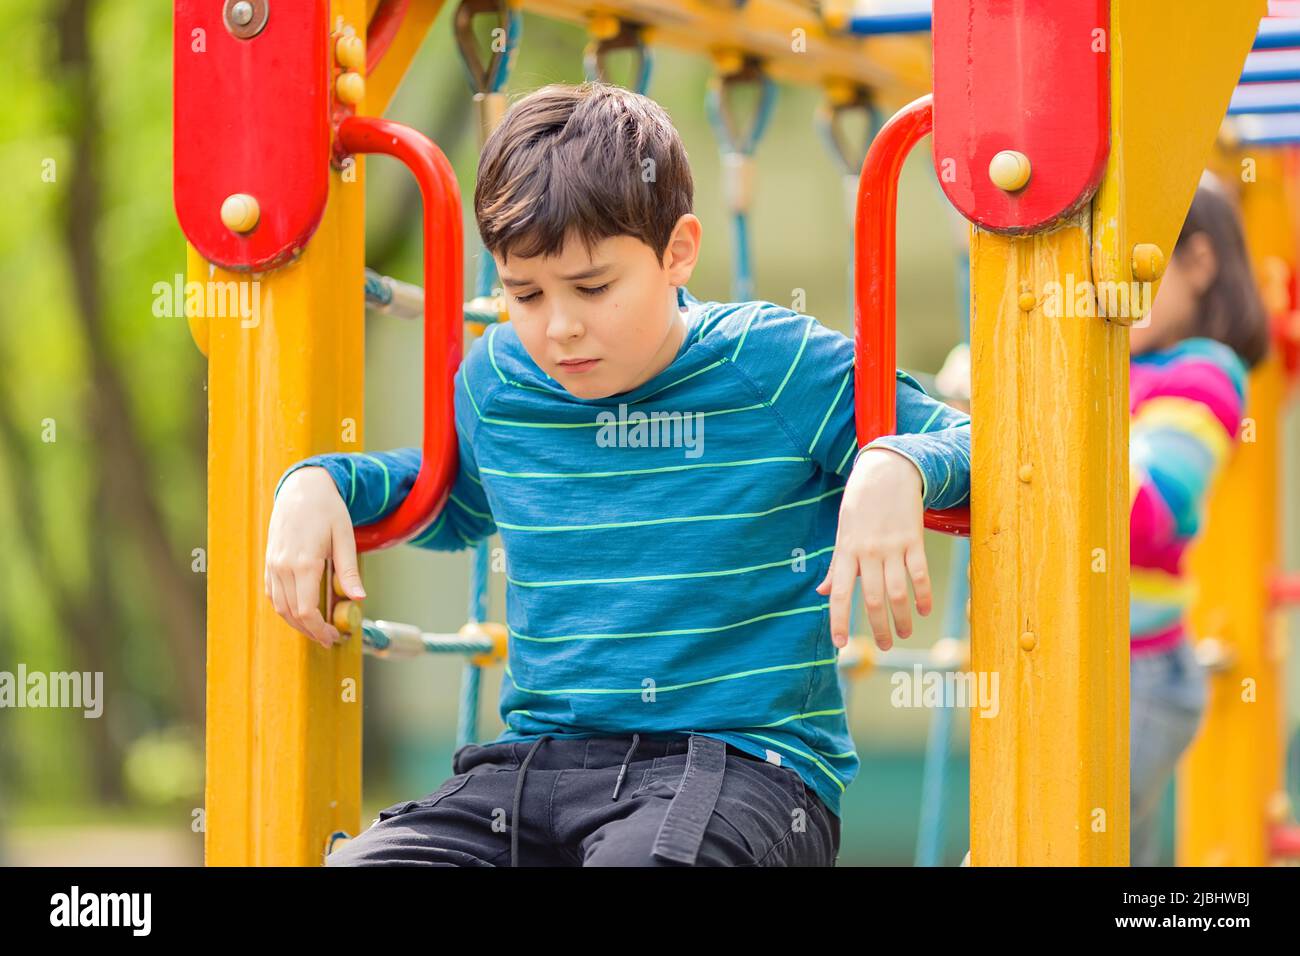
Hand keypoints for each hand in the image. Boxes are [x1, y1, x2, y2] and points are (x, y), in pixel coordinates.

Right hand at [264, 466, 366, 647]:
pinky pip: (272, 593)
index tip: (333, 637)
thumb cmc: (328, 510)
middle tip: (328, 639)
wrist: (302, 488)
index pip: (307, 611)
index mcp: (304, 563)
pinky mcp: (269, 561)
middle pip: (292, 614)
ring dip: (296, 623)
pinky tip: (300, 612)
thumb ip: (348, 571)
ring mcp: (273, 564)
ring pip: (279, 606)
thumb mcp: (345, 537)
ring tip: (316, 629)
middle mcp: (283, 567)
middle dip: (311, 631)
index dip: (319, 630)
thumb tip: (358, 598)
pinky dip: (284, 608)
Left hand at [815, 447, 932, 650]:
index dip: (839, 620)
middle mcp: (868, 551)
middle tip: (883, 646)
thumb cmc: (860, 505)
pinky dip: (923, 595)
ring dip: (901, 618)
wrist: (887, 470)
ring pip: (897, 591)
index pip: (840, 593)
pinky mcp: (913, 539)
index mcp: (847, 551)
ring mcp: (892, 546)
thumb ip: (837, 565)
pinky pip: (919, 573)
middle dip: (877, 627)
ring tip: (903, 634)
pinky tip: (923, 610)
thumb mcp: (843, 532)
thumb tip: (823, 591)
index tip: (841, 643)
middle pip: (872, 599)